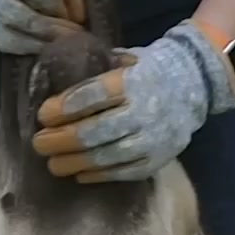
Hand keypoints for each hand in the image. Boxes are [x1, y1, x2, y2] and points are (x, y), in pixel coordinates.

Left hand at [32, 20, 234, 180]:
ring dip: (74, 162)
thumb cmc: (148, 70)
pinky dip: (98, 175)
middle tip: (39, 143)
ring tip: (53, 164)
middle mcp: (144, 112)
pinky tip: (79, 174)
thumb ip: (95, 72)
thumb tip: (53, 82)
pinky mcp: (159, 159)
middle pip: (95, 131)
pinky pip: (124, 172)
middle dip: (62, 139)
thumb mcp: (124, 59)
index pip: (92, 96)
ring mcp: (153, 139)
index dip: (64, 107)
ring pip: (106, 156)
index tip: (42, 114)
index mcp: (133, 82)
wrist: (195, 84)